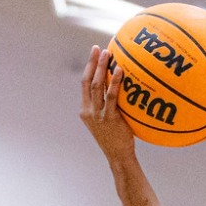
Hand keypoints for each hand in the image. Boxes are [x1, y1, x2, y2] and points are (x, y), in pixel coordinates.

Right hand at [79, 46, 136, 164]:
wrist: (118, 156)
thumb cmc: (117, 138)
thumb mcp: (107, 121)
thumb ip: (107, 105)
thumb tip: (119, 87)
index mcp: (85, 110)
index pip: (84, 84)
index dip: (88, 67)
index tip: (94, 53)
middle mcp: (88, 111)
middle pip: (88, 81)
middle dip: (93, 63)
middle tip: (99, 48)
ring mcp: (97, 115)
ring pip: (97, 86)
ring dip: (102, 68)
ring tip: (108, 54)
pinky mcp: (109, 119)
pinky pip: (111, 97)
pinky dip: (115, 82)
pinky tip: (120, 71)